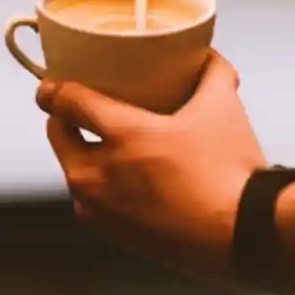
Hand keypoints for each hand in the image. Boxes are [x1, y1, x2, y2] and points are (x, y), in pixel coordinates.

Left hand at [37, 51, 265, 285]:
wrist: (243, 236)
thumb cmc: (229, 171)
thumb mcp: (222, 108)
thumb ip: (212, 73)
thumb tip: (207, 58)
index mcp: (119, 135)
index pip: (66, 102)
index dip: (54, 88)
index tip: (51, 85)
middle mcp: (98, 175)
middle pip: (58, 137)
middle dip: (62, 119)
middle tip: (79, 110)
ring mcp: (102, 210)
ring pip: (74, 172)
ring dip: (81, 155)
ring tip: (105, 144)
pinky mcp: (115, 235)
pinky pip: (93, 202)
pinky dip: (101, 186)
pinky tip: (127, 180)